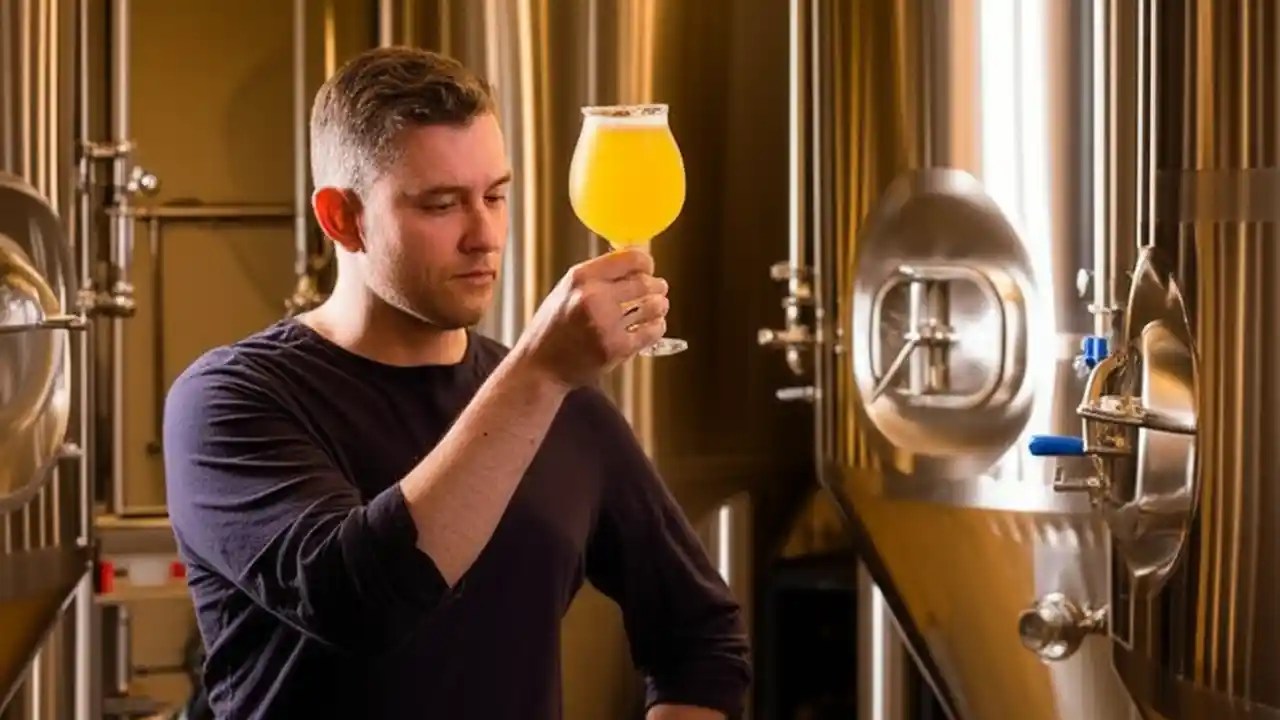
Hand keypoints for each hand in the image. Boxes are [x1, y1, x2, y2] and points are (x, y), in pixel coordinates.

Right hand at [511, 248, 668, 388]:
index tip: (648, 268)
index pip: (631, 258)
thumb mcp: (567, 290)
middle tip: (659, 288)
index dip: (645, 263)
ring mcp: (605, 324)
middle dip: (657, 285)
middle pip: (645, 282)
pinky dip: (656, 327)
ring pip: (653, 306)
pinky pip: (652, 332)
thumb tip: (635, 260)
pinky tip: (652, 326)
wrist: (540, 367)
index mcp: (580, 277)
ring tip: (658, 307)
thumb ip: (598, 275)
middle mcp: (593, 297)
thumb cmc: (554, 327)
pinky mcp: (616, 348)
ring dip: (660, 306)